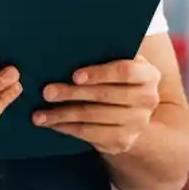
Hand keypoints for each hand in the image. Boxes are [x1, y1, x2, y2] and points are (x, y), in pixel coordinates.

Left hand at [33, 55, 161, 154]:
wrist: (134, 112)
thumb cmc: (118, 79)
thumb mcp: (119, 62)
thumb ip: (105, 55)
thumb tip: (69, 47)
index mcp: (149, 75)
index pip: (125, 72)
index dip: (99, 73)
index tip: (75, 75)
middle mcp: (148, 100)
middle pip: (105, 96)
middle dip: (72, 94)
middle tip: (47, 92)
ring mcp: (137, 124)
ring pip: (93, 117)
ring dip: (62, 114)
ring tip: (39, 113)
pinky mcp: (122, 141)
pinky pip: (89, 134)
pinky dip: (67, 128)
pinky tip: (51, 123)